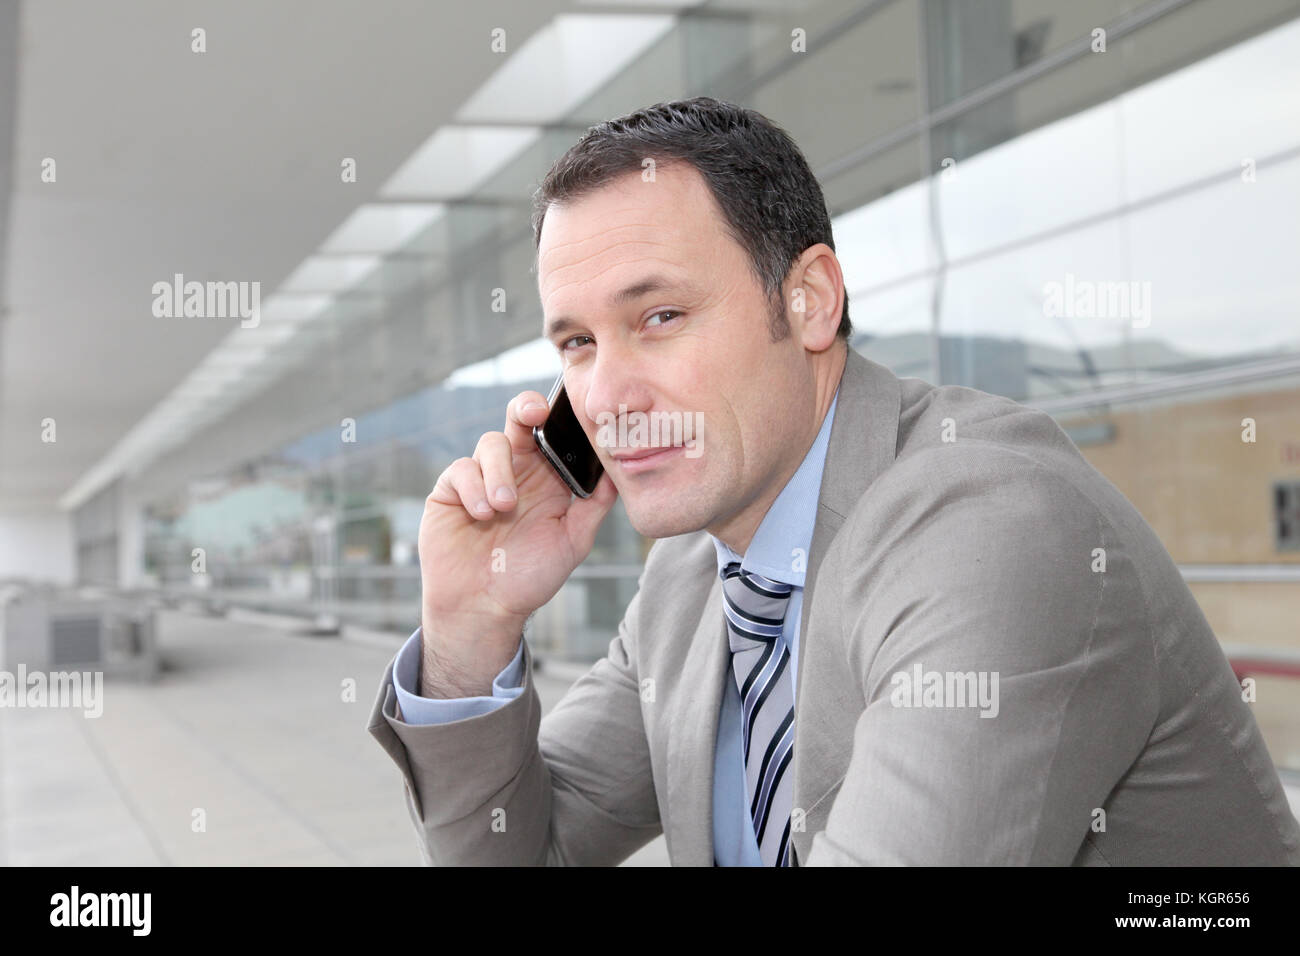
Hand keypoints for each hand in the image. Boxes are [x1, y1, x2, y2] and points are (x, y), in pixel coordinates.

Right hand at [416, 389, 617, 693]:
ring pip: (491, 443)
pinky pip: (461, 470)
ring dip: (500, 471)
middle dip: (526, 408)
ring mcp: (482, 478)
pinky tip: (482, 515)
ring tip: (504, 507)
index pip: (555, 434)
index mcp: (547, 477)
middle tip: (534, 415)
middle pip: (520, 420)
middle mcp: (516, 471)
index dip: (562, 416)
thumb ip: (595, 504)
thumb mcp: (573, 541)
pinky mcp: (452, 490)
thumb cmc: (530, 577)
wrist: (484, 608)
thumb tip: (619, 471)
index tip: (572, 411)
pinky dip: (474, 488)